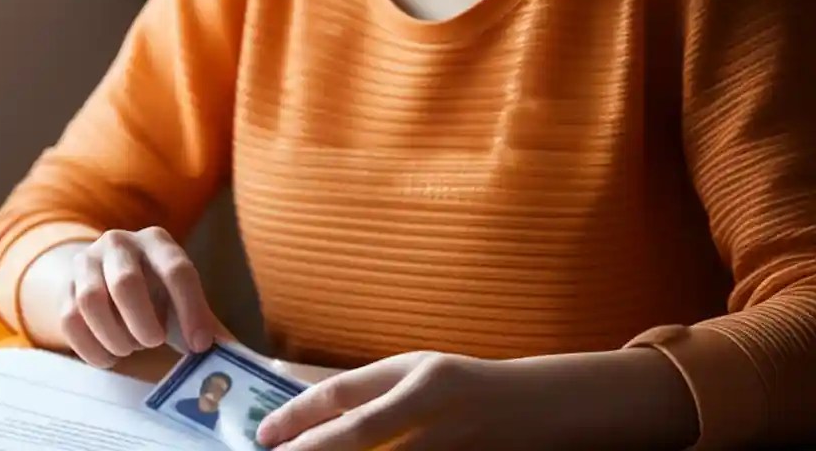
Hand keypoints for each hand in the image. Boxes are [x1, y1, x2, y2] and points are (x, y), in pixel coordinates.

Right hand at [61, 227, 221, 367]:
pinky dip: (91, 348)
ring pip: (91, 301)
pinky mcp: (62, 287)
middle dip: (142, 323)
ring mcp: (85, 262)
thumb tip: (239, 358)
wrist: (104, 277)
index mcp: (158, 242)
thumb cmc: (156, 295)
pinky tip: (109, 357)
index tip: (199, 346)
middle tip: (153, 344)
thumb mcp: (183, 302)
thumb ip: (208, 327)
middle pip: (126, 282)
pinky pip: (69, 321)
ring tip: (130, 348)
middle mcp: (119, 243)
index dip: (191, 311)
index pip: (177, 271)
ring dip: (114, 336)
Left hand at [256, 349, 699, 450]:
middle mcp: (439, 406)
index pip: (347, 395)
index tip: (264, 438)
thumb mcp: (417, 374)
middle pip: (364, 436)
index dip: (300, 417)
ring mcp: (460, 443)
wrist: (551, 407)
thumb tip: (300, 412)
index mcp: (422, 374)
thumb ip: (365, 391)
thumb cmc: (467, 386)